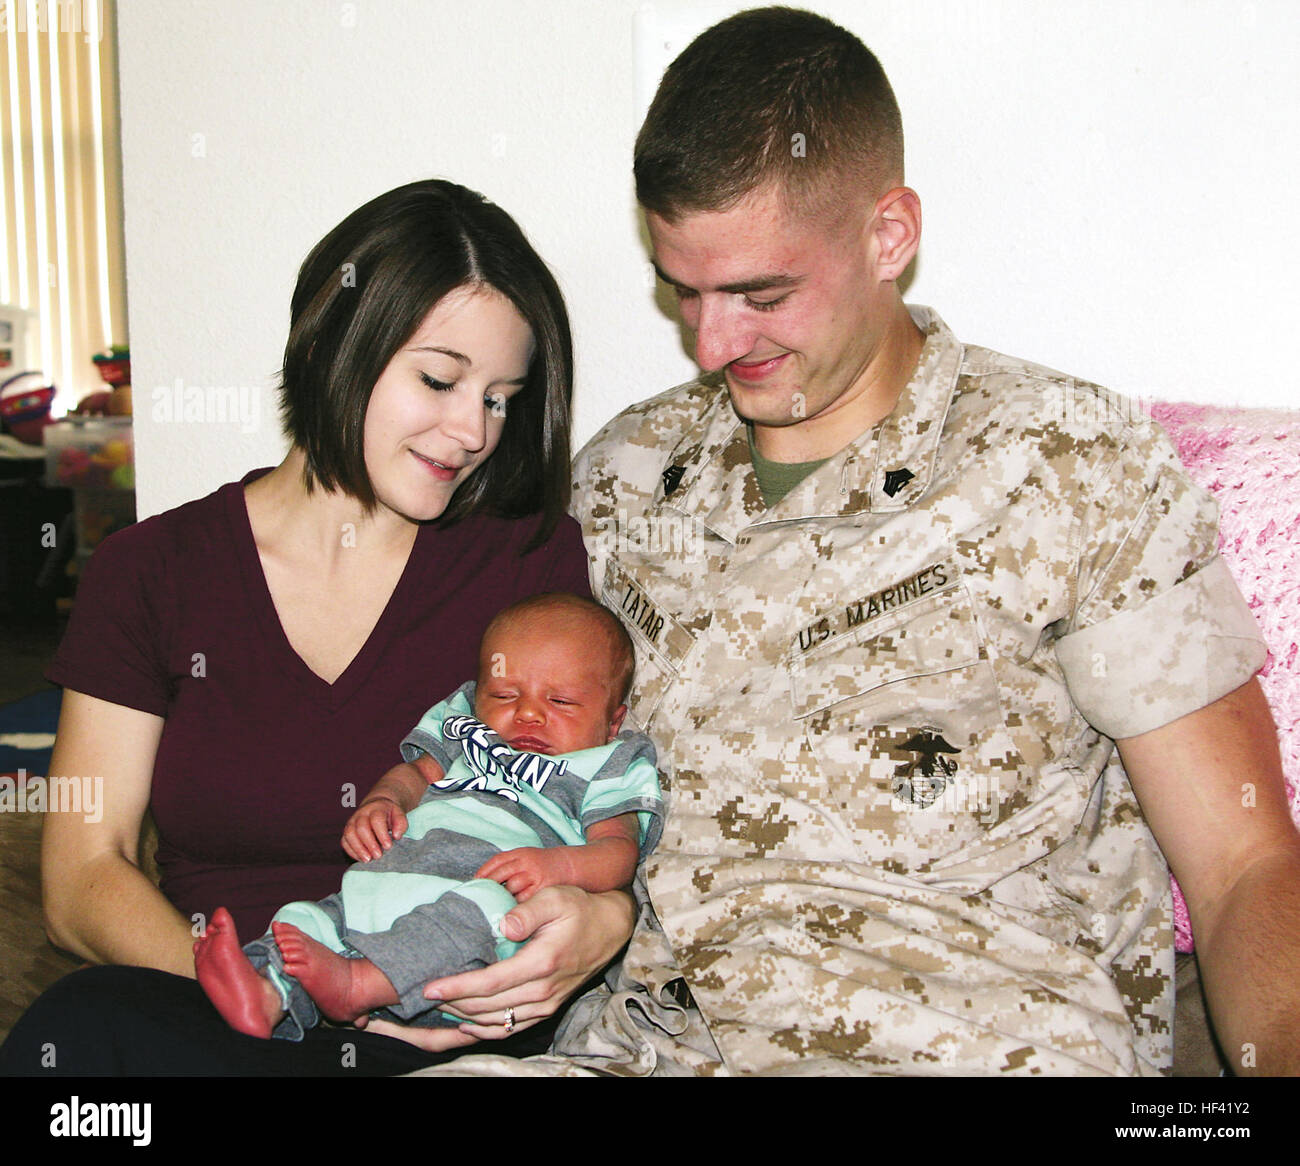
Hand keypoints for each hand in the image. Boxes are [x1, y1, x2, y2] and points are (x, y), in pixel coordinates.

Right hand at [342, 797, 406, 861]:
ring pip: (350, 834)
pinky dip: (351, 851)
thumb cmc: (389, 814)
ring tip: (368, 860)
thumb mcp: (399, 814)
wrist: (376, 805)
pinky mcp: (347, 830)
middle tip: (378, 856)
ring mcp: (352, 821)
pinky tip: (361, 859)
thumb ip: (401, 824)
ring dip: (358, 849)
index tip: (388, 847)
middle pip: (361, 828)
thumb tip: (397, 836)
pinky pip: (344, 841)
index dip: (382, 834)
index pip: (376, 820)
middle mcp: (362, 814)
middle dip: (370, 844)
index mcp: (376, 809)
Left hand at [362, 885, 635, 1049]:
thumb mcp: (557, 897)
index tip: (429, 987)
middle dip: (451, 1005)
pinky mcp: (547, 1009)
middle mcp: (542, 992)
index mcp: (541, 963)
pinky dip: (483, 1030)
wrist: (612, 927)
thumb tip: (505, 924)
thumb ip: (529, 910)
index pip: (489, 983)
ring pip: (495, 1023)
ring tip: (437, 1011)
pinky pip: (510, 1028)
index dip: (456, 987)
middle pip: (486, 1008)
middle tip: (421, 998)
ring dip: (463, 1020)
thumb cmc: (580, 908)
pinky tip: (465, 1024)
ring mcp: (545, 1005)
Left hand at [475, 847, 569, 901]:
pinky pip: (523, 901)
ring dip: (500, 898)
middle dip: (489, 888)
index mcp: (522, 854)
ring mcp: (536, 878)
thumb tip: (481, 880)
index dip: (484, 872)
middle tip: (478, 897)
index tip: (474, 883)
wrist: (569, 867)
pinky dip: (514, 906)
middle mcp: (528, 864)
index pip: (497, 862)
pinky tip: (508, 911)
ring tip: (491, 906)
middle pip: (501, 876)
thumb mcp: (525, 856)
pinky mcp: (543, 891)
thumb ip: (507, 865)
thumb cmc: (542, 865)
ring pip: (511, 890)